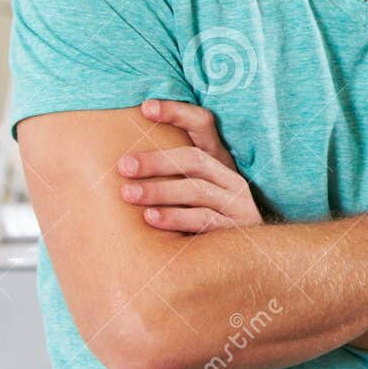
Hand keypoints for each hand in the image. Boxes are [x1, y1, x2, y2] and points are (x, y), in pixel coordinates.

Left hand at [118, 99, 262, 232]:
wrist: (246, 260)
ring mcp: (236, 204)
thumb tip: (121, 157)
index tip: (145, 107)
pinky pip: (203, 220)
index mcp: (219, 160)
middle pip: (194, 158)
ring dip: (159, 190)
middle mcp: (230, 177)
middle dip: (156, 161)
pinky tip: (150, 218)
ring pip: (196, 189)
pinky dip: (175, 218)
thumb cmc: (203, 220)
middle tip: (123, 166)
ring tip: (128, 194)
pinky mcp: (236, 230)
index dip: (177, 112)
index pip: (203, 123)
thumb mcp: (192, 192)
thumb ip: (169, 172)